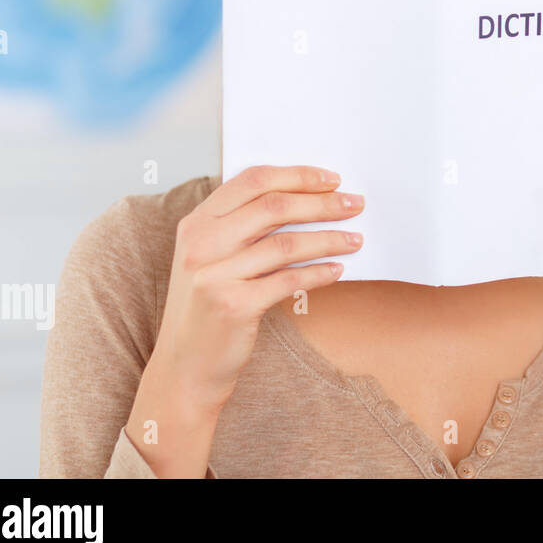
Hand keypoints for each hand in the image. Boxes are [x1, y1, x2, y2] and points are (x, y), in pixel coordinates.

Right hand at [126, 165, 362, 475]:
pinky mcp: (232, 305)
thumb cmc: (211, 305)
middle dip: (322, 203)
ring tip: (356, 239)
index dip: (297, 176)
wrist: (186, 366)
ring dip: (329, 239)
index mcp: (197, 223)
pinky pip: (288, 280)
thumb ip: (243, 227)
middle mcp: (201, 244)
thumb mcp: (213, 258)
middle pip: (274, 207)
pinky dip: (319, 273)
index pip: (253, 181)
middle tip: (356, 204)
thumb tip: (310, 200)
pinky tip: (338, 270)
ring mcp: (213, 275)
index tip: (332, 179)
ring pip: (286, 243)